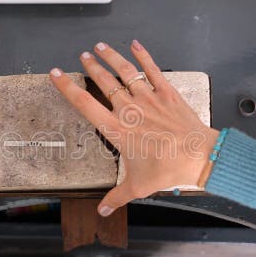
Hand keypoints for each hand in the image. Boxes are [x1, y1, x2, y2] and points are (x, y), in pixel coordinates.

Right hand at [50, 40, 219, 215]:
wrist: (199, 156)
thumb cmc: (167, 170)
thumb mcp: (137, 186)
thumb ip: (116, 197)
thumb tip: (102, 211)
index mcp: (116, 129)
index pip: (84, 104)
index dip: (67, 87)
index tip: (56, 74)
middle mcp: (128, 109)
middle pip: (103, 82)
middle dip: (90, 67)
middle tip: (82, 57)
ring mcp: (147, 98)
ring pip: (125, 71)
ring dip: (111, 57)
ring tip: (100, 47)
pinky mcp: (166, 93)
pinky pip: (152, 69)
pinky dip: (143, 56)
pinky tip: (135, 45)